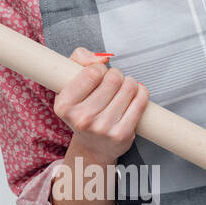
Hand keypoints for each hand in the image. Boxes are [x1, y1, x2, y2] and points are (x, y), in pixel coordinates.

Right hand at [52, 47, 149, 162]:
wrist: (93, 145)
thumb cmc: (82, 109)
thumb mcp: (69, 83)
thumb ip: (79, 59)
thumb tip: (101, 59)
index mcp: (64, 105)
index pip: (91, 72)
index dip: (99, 68)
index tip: (99, 74)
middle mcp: (82, 118)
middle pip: (113, 79)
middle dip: (116, 74)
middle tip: (114, 80)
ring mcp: (102, 128)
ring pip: (129, 88)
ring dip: (129, 82)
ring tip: (124, 87)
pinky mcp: (121, 134)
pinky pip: (140, 102)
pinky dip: (141, 92)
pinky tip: (136, 93)